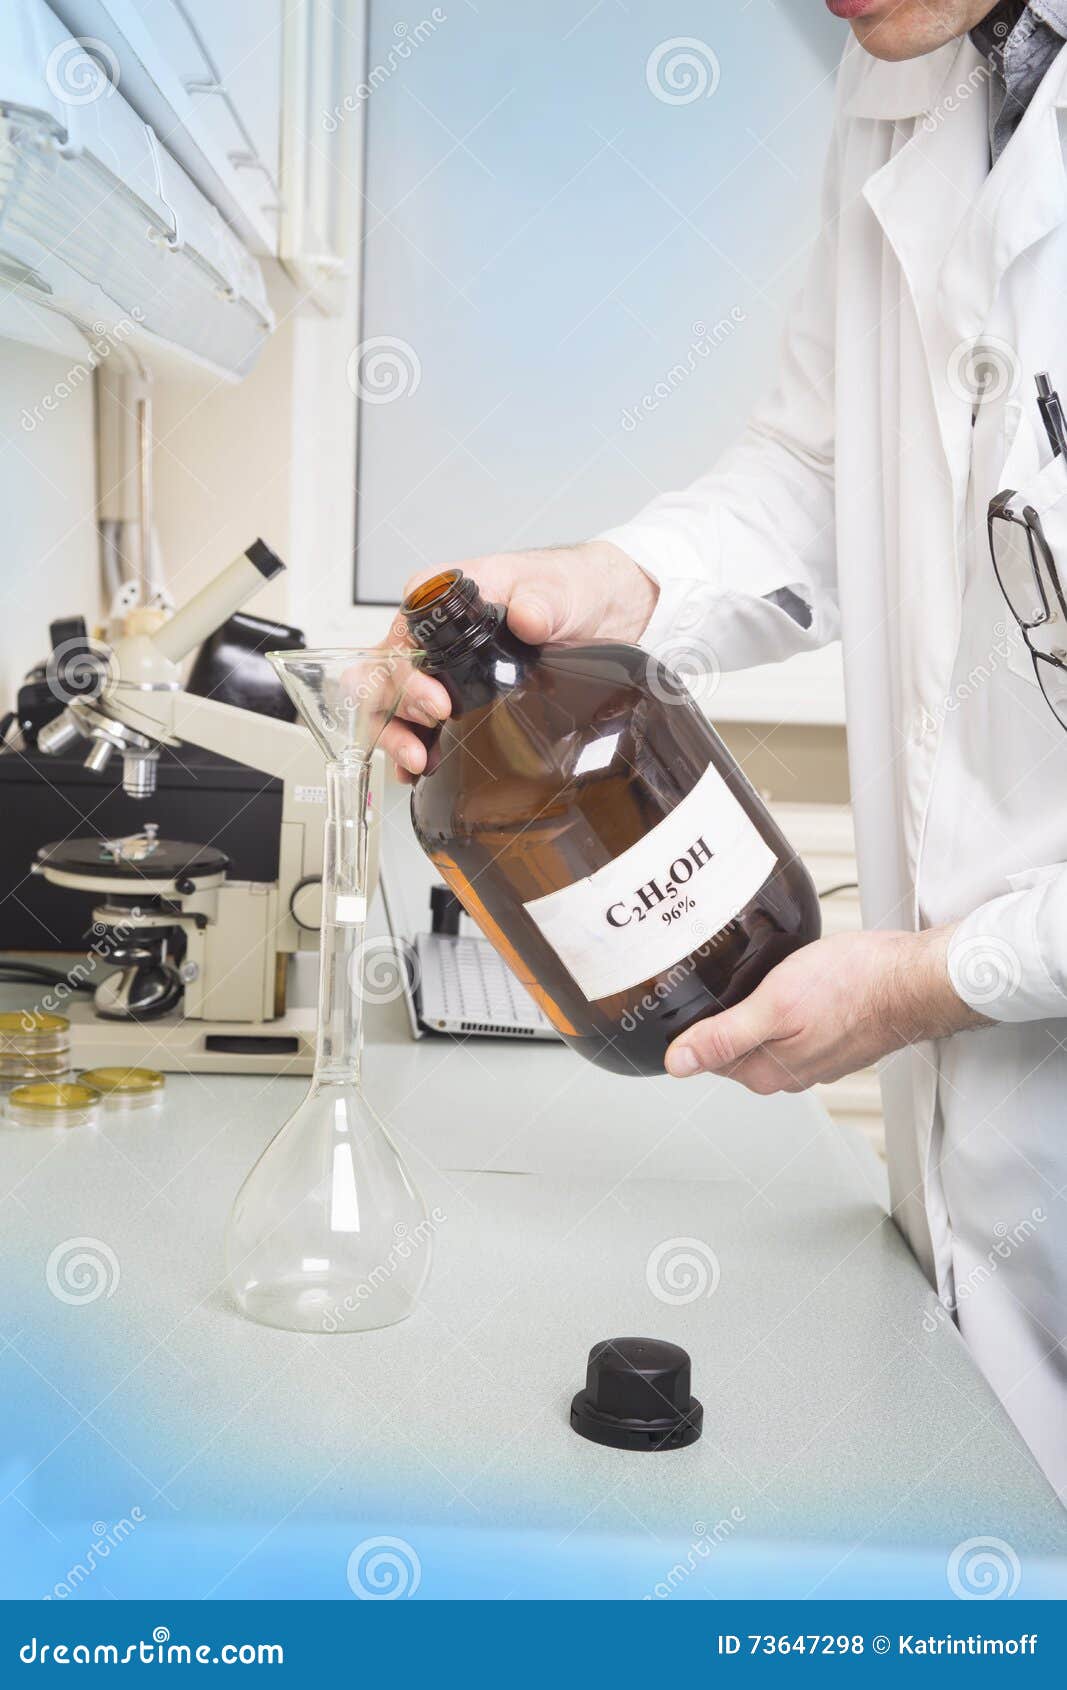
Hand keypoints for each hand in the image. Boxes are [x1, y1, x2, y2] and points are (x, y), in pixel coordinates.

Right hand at [380, 540, 655, 779]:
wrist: (594, 611)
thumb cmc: (563, 588)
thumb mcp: (554, 590)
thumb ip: (539, 603)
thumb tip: (527, 618)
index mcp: (440, 595)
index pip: (403, 632)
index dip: (407, 670)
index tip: (438, 698)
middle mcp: (428, 632)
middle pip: (387, 671)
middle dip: (400, 705)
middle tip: (433, 723)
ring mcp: (436, 666)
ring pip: (390, 700)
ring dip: (396, 733)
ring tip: (418, 759)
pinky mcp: (451, 694)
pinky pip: (414, 722)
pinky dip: (409, 746)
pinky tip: (417, 768)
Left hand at [664, 927, 988, 1091]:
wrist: (913, 978)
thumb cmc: (855, 986)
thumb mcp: (775, 1004)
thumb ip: (724, 1036)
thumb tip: (678, 1062)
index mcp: (767, 1073)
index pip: (707, 1054)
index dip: (697, 1022)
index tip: (699, 993)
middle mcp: (788, 1074)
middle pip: (734, 1043)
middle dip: (727, 1013)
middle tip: (733, 976)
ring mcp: (813, 1058)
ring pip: (764, 1032)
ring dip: (758, 1007)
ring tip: (766, 977)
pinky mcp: (832, 1039)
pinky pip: (793, 1025)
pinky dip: (787, 1005)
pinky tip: (796, 982)